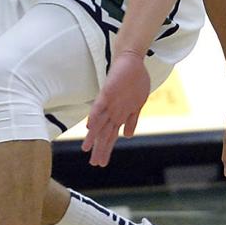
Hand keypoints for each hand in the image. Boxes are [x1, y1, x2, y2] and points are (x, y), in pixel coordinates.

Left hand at [83, 50, 150, 167]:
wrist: (130, 60)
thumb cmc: (134, 80)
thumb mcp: (138, 104)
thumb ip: (132, 120)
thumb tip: (127, 135)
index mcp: (119, 115)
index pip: (110, 136)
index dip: (106, 149)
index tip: (101, 163)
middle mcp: (112, 111)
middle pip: (105, 133)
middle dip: (100, 149)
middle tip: (95, 164)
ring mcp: (109, 103)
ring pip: (100, 123)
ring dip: (94, 137)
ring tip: (87, 150)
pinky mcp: (107, 92)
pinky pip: (99, 106)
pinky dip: (95, 116)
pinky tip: (90, 126)